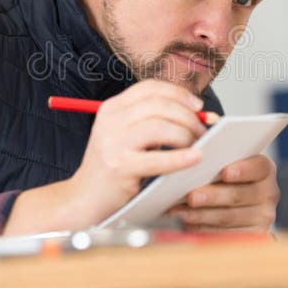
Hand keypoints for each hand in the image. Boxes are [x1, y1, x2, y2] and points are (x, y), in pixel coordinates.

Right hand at [68, 80, 206, 226]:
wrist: (84, 199)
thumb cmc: (112, 168)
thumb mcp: (125, 136)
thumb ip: (152, 122)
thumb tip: (194, 114)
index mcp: (112, 108)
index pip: (150, 88)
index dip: (178, 94)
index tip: (198, 106)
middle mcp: (110, 121)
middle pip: (159, 105)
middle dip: (188, 116)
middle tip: (203, 130)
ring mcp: (112, 143)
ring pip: (160, 127)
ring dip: (186, 134)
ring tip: (199, 146)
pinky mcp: (119, 167)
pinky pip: (157, 158)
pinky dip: (180, 157)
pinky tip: (195, 158)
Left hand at [167, 154, 278, 233]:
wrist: (232, 206)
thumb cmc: (222, 177)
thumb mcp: (222, 162)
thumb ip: (214, 155)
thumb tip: (195, 146)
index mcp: (264, 169)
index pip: (258, 167)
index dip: (243, 170)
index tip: (226, 172)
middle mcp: (269, 193)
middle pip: (239, 195)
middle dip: (213, 196)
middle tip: (191, 196)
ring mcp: (263, 217)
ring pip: (229, 217)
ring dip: (202, 215)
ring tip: (181, 211)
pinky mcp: (252, 237)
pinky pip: (225, 235)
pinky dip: (203, 229)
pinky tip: (187, 223)